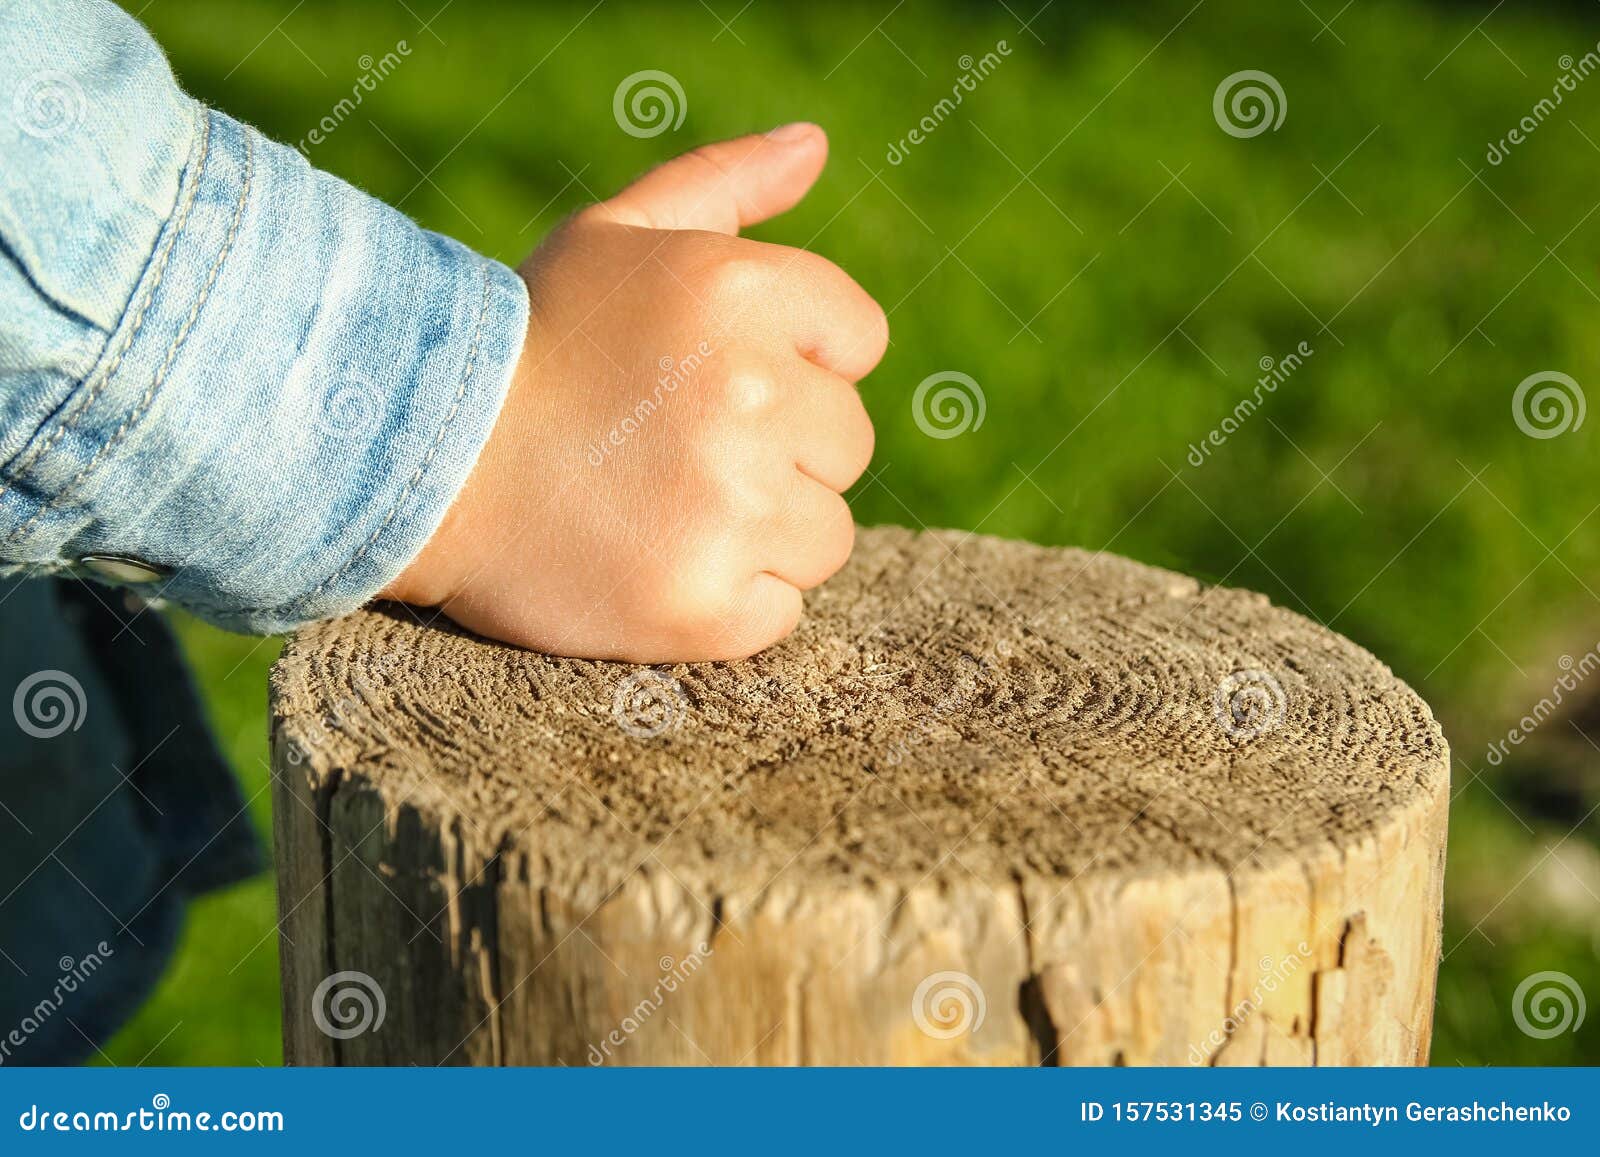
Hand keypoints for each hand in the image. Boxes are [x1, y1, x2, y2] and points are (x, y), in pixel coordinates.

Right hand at [383, 124, 887, 661]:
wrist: (417, 461)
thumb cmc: (533, 341)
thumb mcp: (617, 236)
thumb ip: (724, 183)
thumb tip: (817, 144)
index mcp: (743, 291)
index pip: (857, 342)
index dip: (796, 363)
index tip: (715, 379)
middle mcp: (752, 396)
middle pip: (847, 445)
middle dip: (781, 449)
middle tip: (679, 449)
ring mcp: (731, 509)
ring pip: (824, 534)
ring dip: (762, 531)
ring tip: (666, 509)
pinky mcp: (703, 606)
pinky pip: (780, 612)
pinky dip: (731, 603)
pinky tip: (658, 565)